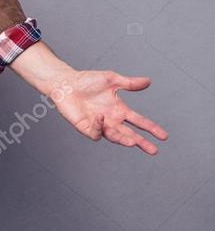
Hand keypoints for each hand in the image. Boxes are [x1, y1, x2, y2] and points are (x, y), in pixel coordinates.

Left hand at [45, 69, 167, 153]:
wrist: (65, 82)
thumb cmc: (87, 80)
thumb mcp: (112, 80)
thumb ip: (129, 83)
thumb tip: (149, 81)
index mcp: (119, 109)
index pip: (139, 121)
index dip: (151, 128)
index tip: (164, 136)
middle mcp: (111, 119)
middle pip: (130, 134)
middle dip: (141, 142)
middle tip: (154, 150)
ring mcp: (98, 124)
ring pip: (114, 136)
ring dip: (123, 139)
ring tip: (133, 142)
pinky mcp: (85, 127)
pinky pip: (95, 132)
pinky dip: (100, 127)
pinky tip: (102, 118)